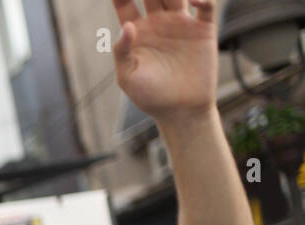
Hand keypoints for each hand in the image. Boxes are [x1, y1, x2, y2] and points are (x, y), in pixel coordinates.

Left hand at [111, 0, 216, 123]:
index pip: (126, 3)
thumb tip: (127, 26)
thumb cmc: (149, 96)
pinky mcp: (203, 30)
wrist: (180, 110)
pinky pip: (205, 7)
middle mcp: (158, 23)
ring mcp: (181, 24)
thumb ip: (122, 51)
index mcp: (137, 32)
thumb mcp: (128, 76)